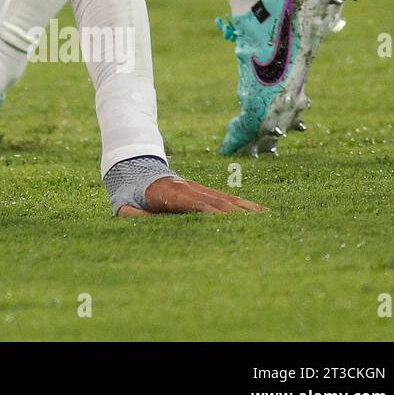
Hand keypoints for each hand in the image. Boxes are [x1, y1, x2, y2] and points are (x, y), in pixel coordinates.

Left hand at [116, 176, 267, 215]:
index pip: (195, 204)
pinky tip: (261, 213)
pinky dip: (244, 205)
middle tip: (261, 227)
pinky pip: (226, 198)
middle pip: (217, 201)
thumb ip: (133, 216)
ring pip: (225, 198)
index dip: (214, 212)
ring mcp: (197, 187)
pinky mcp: (202, 190)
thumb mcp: (123, 205)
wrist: (133, 167)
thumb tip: (146, 223)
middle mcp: (187, 187)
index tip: (232, 223)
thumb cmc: (128, 192)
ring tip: (269, 219)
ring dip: (247, 209)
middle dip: (238, 214)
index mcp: (169, 193)